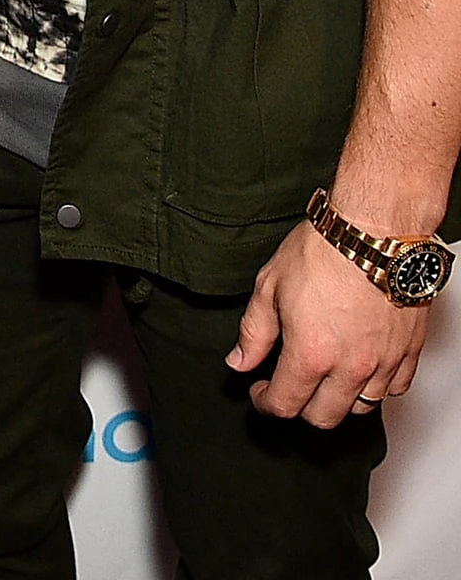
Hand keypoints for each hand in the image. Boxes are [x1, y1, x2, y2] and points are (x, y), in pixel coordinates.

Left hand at [228, 218, 431, 426]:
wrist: (373, 232)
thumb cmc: (323, 251)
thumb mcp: (270, 285)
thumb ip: (254, 332)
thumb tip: (240, 362)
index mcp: (311, 353)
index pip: (285, 403)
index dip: (265, 402)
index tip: (260, 392)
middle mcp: (350, 367)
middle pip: (324, 417)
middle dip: (300, 408)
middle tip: (288, 387)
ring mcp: (383, 363)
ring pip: (362, 409)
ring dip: (339, 400)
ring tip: (324, 377)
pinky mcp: (409, 353)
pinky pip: (395, 390)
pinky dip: (375, 388)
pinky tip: (360, 369)